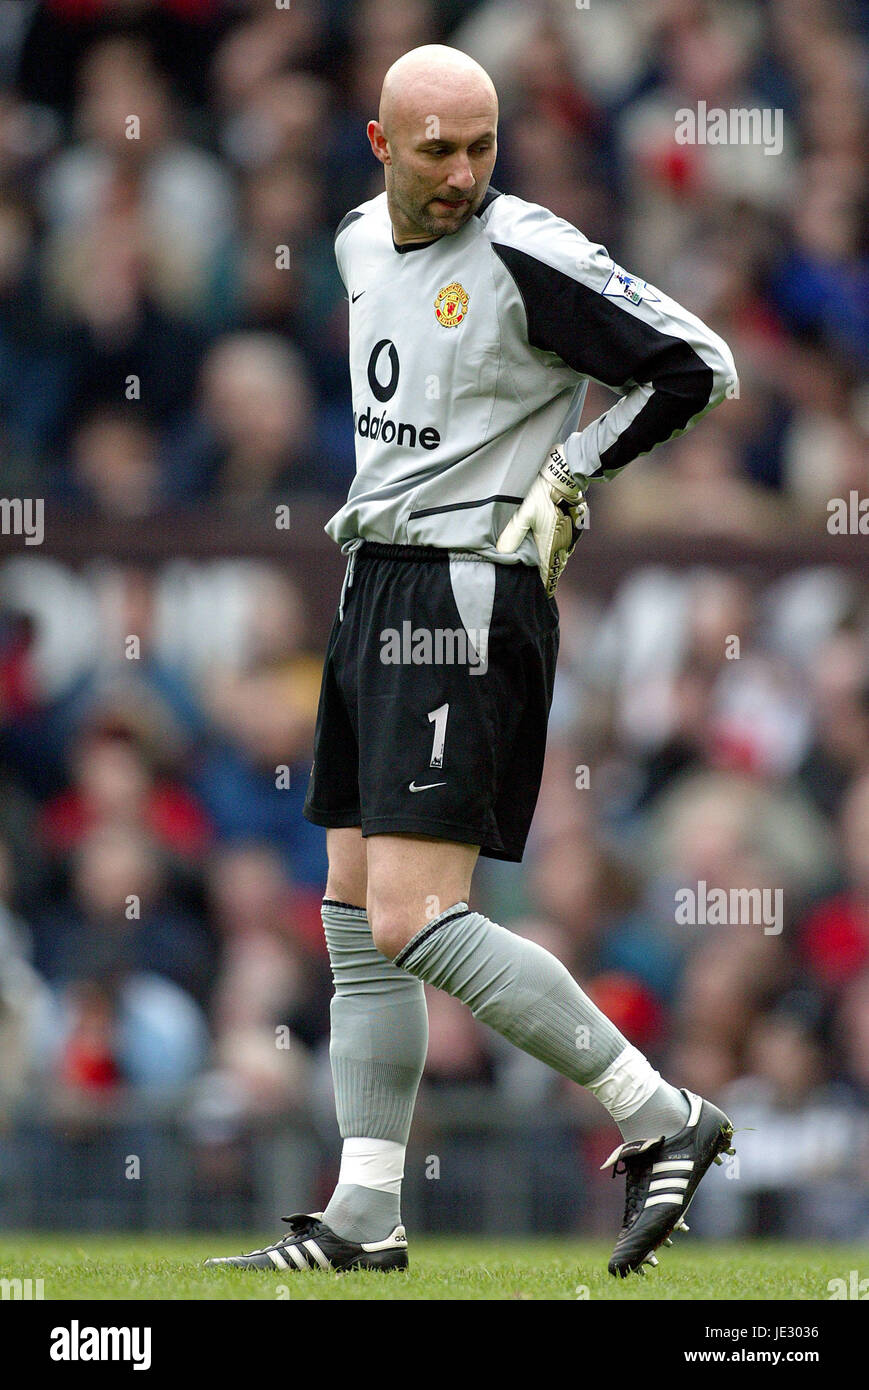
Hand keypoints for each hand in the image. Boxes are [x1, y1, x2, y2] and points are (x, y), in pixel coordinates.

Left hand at [496, 444, 587, 595]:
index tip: (542, 595)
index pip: (547, 573)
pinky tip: (553, 551)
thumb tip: (502, 552)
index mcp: (550, 545)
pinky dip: (559, 551)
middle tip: (543, 587)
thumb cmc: (542, 495)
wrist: (565, 477)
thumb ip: (513, 534)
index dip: (544, 585)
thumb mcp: (524, 513)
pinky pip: (566, 546)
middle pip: (555, 567)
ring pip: (561, 556)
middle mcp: (563, 544)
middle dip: (548, 576)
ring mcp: (570, 536)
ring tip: (546, 573)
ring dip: (554, 564)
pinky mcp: (574, 527)